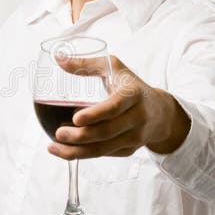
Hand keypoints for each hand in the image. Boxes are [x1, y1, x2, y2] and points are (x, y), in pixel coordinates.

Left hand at [48, 55, 190, 159]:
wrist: (161, 112)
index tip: (76, 118)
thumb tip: (59, 59)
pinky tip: (65, 151)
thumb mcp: (115, 68)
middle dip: (80, 136)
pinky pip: (103, 155)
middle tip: (58, 133)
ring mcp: (134, 137)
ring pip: (103, 149)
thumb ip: (88, 64)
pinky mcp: (128, 150)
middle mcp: (136, 118)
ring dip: (77, 151)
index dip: (96, 114)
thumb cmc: (132, 86)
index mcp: (133, 95)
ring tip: (53, 147)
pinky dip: (83, 155)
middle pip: (106, 132)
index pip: (115, 107)